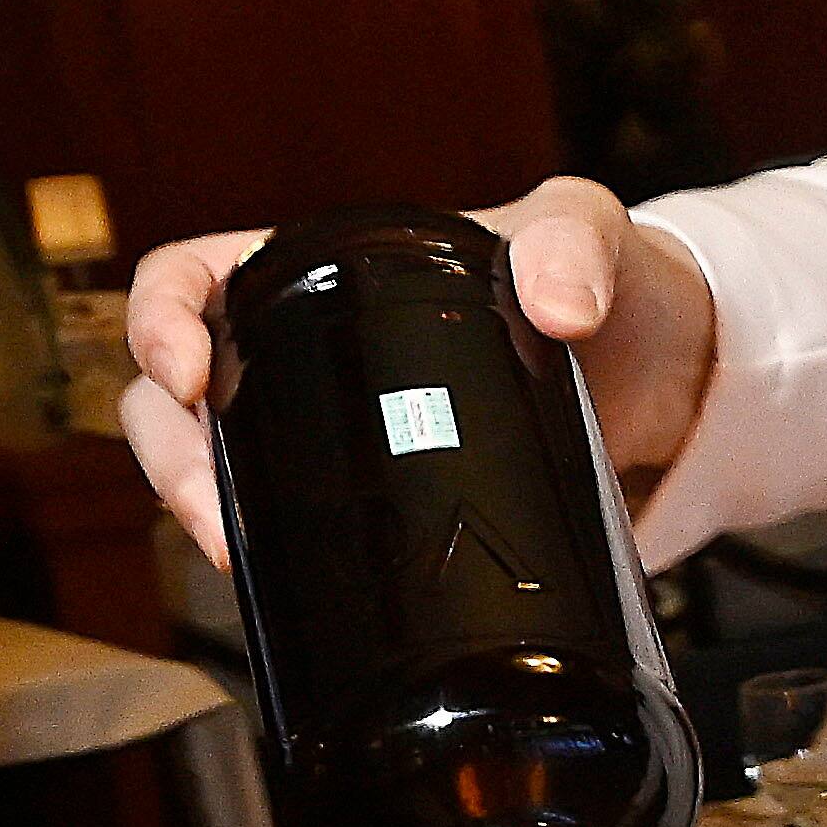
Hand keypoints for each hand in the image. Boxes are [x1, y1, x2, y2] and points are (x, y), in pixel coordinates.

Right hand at [116, 175, 721, 564]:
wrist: (666, 385)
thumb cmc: (605, 287)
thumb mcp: (588, 234)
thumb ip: (575, 243)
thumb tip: (559, 305)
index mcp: (327, 273)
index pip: (190, 278)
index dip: (159, 320)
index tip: (190, 373)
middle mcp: (312, 356)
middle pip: (178, 398)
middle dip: (171, 455)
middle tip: (209, 506)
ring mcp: (337, 439)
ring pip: (215, 474)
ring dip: (201, 517)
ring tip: (232, 557)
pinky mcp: (380, 512)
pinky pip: (289, 539)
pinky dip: (268, 565)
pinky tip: (286, 592)